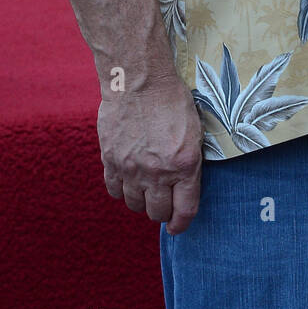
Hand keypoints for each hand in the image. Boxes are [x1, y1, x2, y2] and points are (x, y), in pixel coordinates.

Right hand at [98, 73, 202, 234]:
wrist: (139, 81)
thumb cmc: (173, 100)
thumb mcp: (194, 130)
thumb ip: (190, 161)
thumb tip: (185, 183)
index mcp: (185, 164)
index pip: (185, 210)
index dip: (181, 223)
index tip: (178, 227)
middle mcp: (158, 172)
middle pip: (157, 212)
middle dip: (163, 211)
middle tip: (164, 204)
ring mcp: (132, 169)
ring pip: (135, 204)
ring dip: (142, 201)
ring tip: (147, 189)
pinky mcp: (111, 161)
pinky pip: (114, 190)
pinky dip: (122, 190)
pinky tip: (128, 180)